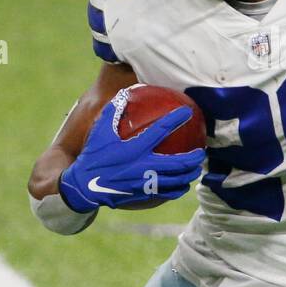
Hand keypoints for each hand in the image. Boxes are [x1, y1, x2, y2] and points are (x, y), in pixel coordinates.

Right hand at [58, 102, 204, 212]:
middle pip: (177, 163)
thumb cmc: (93, 156)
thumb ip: (113, 111)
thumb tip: (125, 92)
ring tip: (196, 169)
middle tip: (201, 151)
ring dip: (189, 174)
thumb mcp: (100, 131)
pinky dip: (178, 189)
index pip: (161, 130)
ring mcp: (145, 183)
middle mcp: (143, 166)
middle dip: (193, 158)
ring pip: (176, 180)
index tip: (188, 111)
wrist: (84, 187)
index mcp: (134, 148)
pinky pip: (166, 193)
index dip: (176, 119)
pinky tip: (182, 186)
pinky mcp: (143, 194)